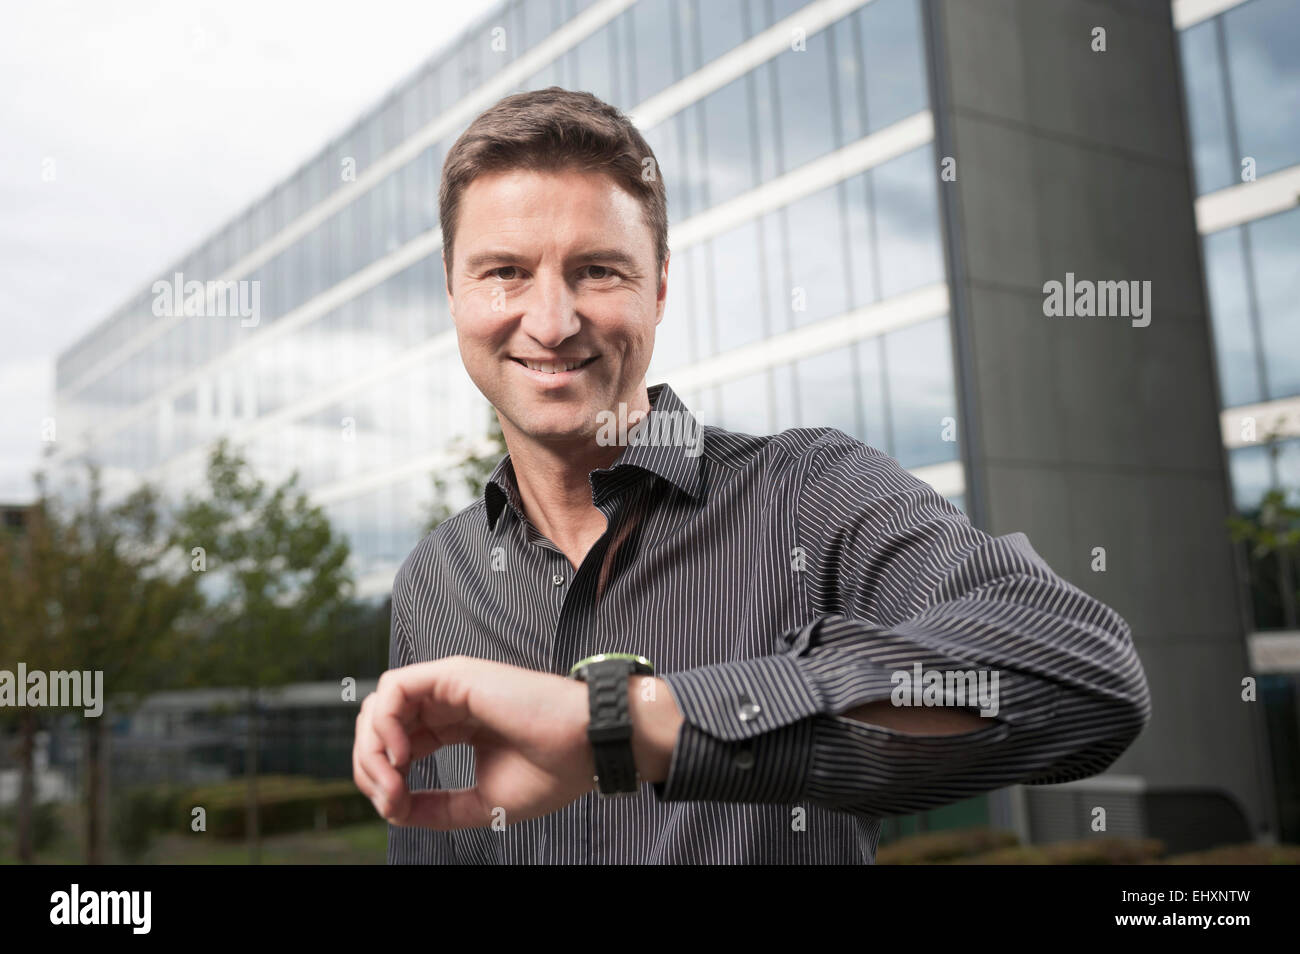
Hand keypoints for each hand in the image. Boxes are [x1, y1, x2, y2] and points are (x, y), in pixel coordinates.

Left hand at [353, 655, 597, 829]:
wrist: (586, 749)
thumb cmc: (551, 772)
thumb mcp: (479, 804)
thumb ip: (433, 807)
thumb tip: (390, 809)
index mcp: (455, 727)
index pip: (398, 745)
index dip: (384, 779)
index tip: (399, 808)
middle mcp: (448, 703)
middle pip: (381, 725)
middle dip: (370, 765)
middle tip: (391, 797)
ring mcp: (449, 686)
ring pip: (380, 705)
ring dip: (373, 747)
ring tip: (394, 778)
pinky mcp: (453, 674)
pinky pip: (394, 689)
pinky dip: (385, 724)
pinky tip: (403, 754)